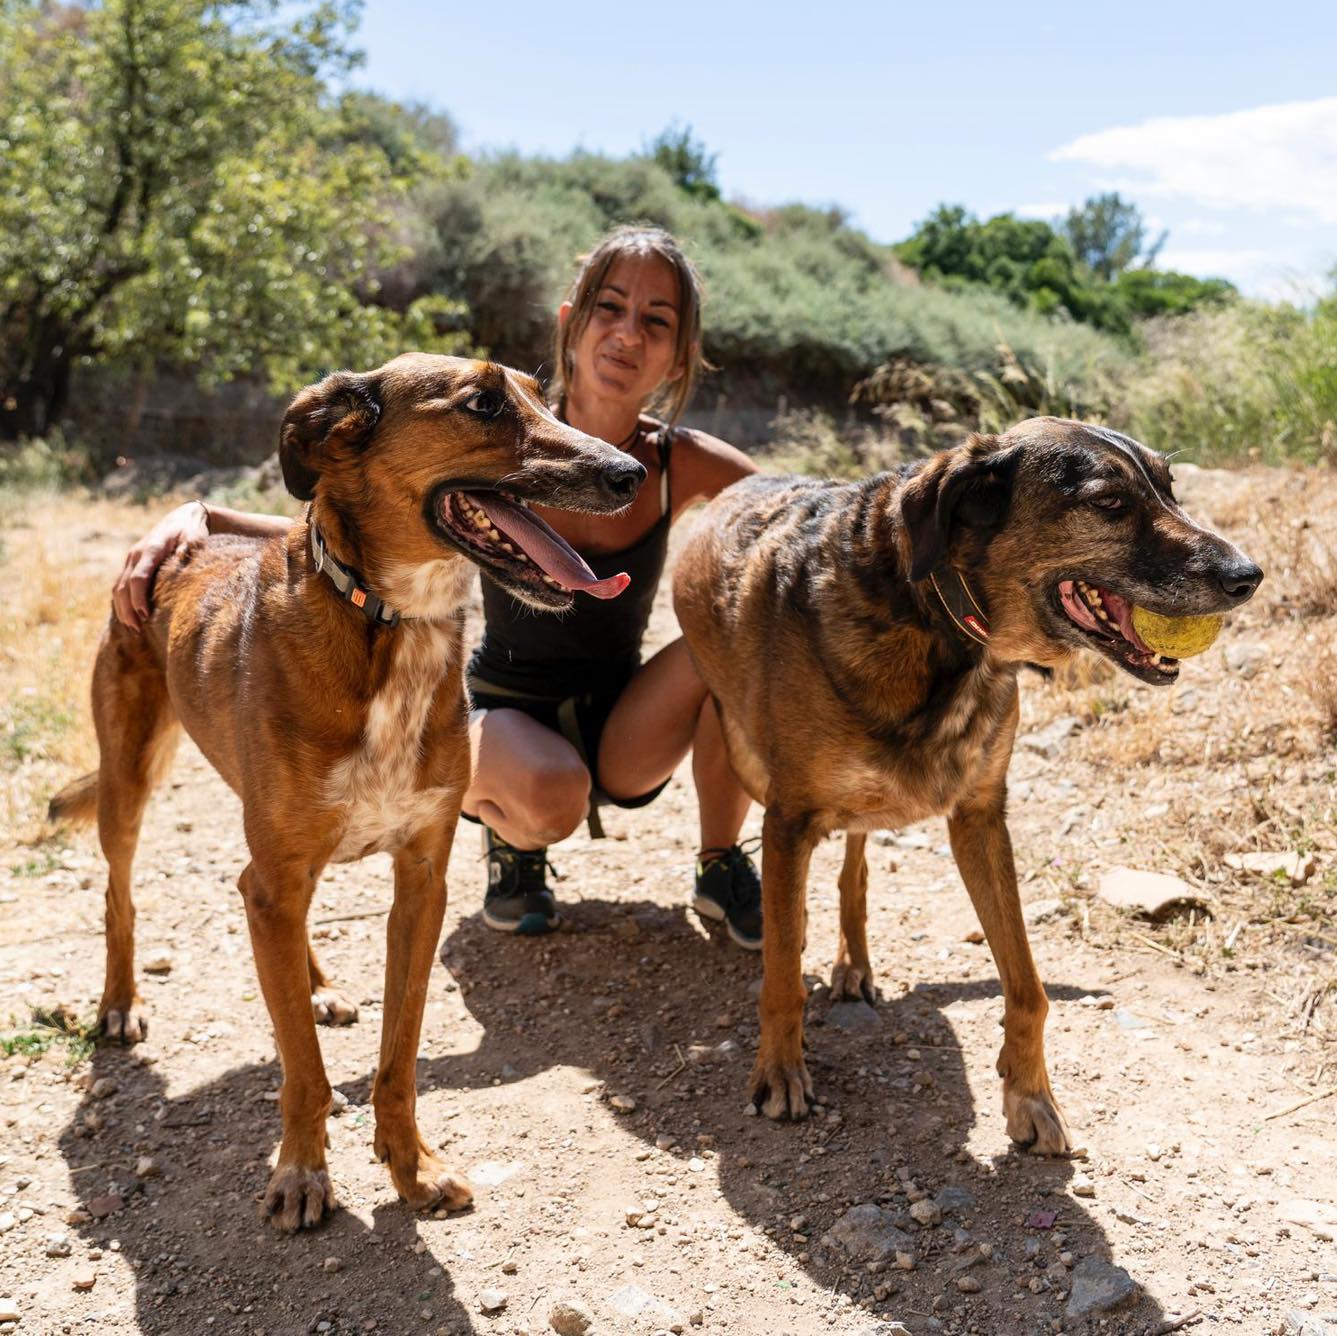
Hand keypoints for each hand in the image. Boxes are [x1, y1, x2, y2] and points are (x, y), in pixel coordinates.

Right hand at [112, 501, 209, 629]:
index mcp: (150, 549)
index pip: (138, 577)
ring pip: (118, 587)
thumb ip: (190, 547)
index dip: (139, 598)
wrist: (182, 518)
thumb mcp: (195, 536)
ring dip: (123, 609)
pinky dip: (122, 602)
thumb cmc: (191, 531)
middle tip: (138, 628)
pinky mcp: (131, 564)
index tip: (145, 615)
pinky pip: (120, 585)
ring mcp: (131, 559)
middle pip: (123, 586)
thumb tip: (184, 556)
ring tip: (133, 628)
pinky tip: (130, 618)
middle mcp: (136, 554)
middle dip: (128, 609)